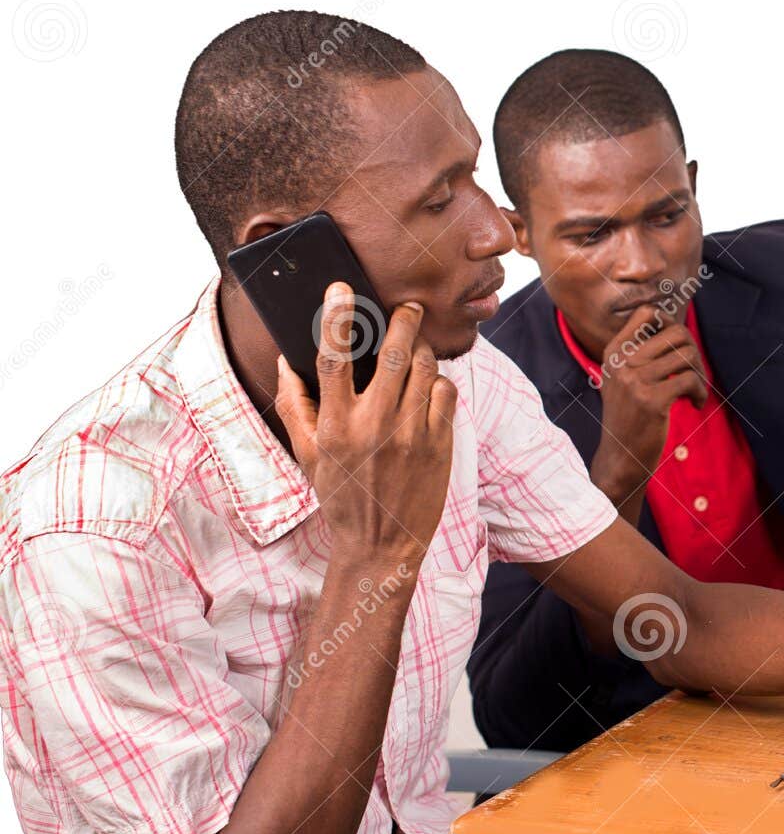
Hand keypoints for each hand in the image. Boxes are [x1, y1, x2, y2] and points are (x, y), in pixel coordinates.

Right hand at [275, 282, 457, 566]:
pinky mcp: (439, 444)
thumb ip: (295, 405)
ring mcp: (410, 434)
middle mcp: (373, 425)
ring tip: (417, 344)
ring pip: (424, 368)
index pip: (332, 358)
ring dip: (422, 348)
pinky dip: (440, 381)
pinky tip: (430, 385)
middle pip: (392, 354)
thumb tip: (288, 359)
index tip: (342, 288)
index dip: (337, 317)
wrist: (382, 545)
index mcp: (334, 425)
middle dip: (402, 320)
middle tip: (408, 306)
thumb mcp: (306, 455)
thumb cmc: (342, 496)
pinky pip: (446, 393)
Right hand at [590, 304, 709, 510]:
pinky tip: (695, 404)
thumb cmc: (630, 418)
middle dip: (693, 352)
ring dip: (699, 373)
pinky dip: (700, 392)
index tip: (677, 348)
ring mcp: (634, 381)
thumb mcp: (623, 380)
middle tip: (693, 374)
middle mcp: (621, 363)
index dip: (670, 324)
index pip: (646, 314)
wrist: (620, 458)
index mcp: (614, 353)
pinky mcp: (651, 401)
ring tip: (694, 391)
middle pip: (675, 332)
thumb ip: (641, 354)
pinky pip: (691, 380)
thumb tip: (676, 327)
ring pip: (687, 355)